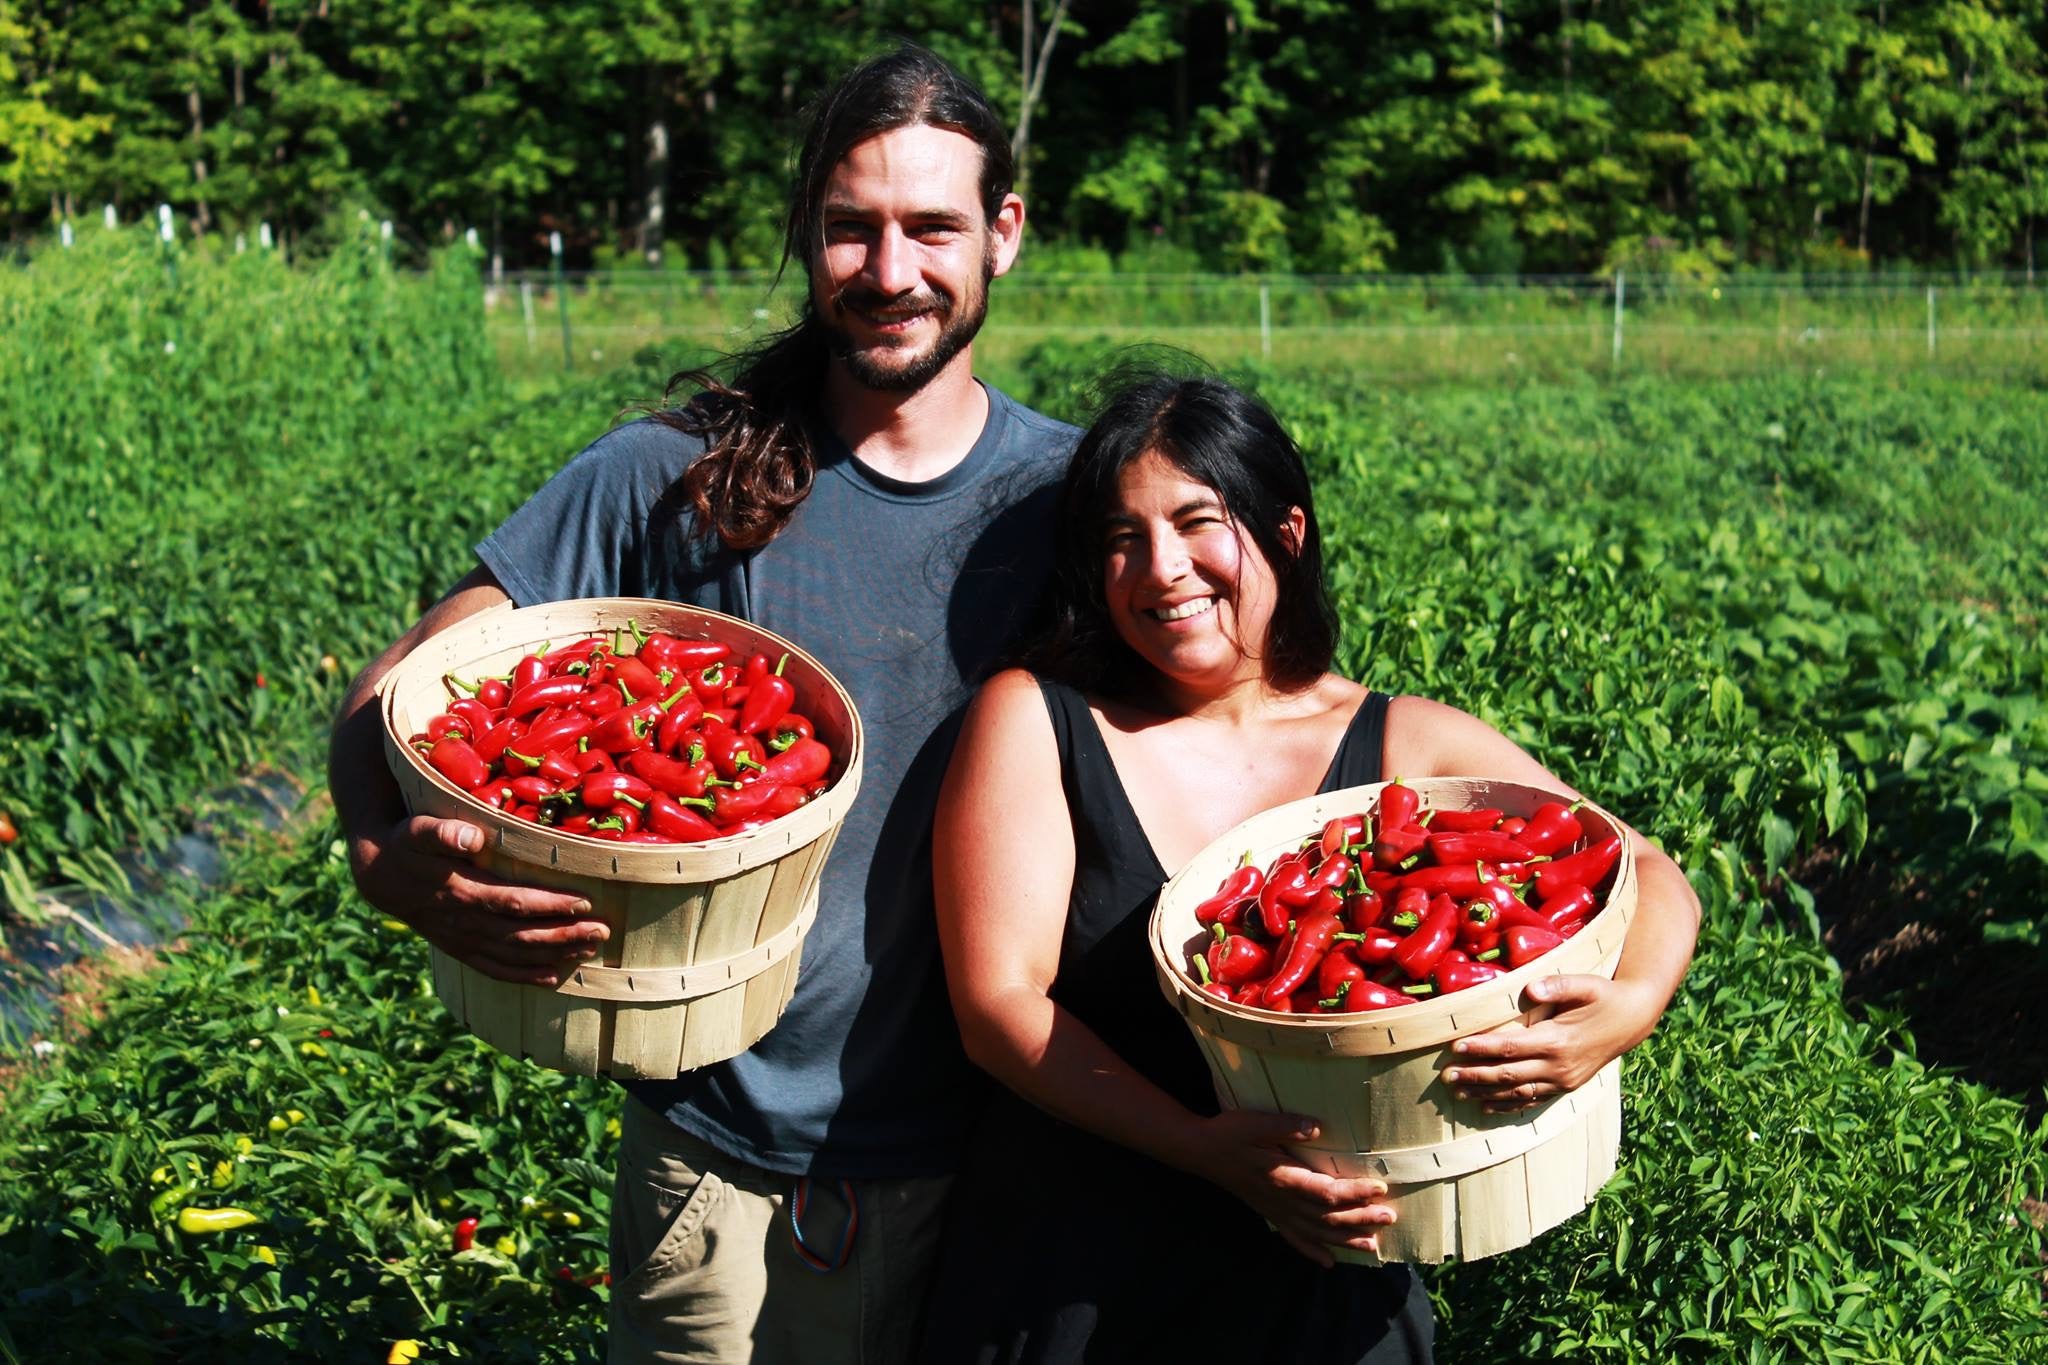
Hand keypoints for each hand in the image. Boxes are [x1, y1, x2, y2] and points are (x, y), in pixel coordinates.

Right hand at [348, 814, 611, 985]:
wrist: (379, 874)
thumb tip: (473, 836)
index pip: (513, 902)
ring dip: (554, 954)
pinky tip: (552, 978)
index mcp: (461, 892)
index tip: (585, 902)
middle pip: (522, 934)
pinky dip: (524, 976)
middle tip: (603, 931)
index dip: (550, 905)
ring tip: (590, 950)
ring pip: (514, 954)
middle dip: (564, 934)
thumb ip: (444, 832)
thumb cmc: (408, 843)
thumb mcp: (419, 829)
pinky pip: (494, 969)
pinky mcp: (459, 949)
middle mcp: (464, 922)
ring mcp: (462, 940)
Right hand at [1188, 1109, 1396, 1267]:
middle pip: (1327, 1218)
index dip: (1354, 1192)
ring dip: (1345, 1239)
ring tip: (1373, 1245)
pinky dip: (1312, 1252)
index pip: (1326, 1192)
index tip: (1379, 1188)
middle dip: (1360, 1219)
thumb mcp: (1254, 1122)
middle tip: (1389, 1217)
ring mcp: (1276, 1211)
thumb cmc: (1229, 1132)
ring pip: (1316, 1232)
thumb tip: (1316, 1127)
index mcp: (1282, 1177)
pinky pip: (1294, 1239)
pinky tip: (1329, 1263)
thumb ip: (1284, 1126)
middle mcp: (1282, 1200)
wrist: (1201, 1151)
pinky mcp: (1270, 1214)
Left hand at [1441, 974, 1658, 1112]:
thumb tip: (1530, 988)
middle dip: (1475, 1075)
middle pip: (1508, 1074)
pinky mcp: (1566, 1087)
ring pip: (1517, 1091)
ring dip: (1485, 1093)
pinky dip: (1508, 1105)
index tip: (1456, 1047)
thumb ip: (1557, 985)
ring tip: (1458, 1091)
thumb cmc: (1603, 996)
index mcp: (1558, 1040)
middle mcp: (1559, 1066)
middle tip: (1446, 1076)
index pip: (1511, 1046)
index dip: (1482, 1048)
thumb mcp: (1585, 984)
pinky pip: (1532, 1100)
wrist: (1633, 1020)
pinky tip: (1486, 1106)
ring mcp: (1563, 1080)